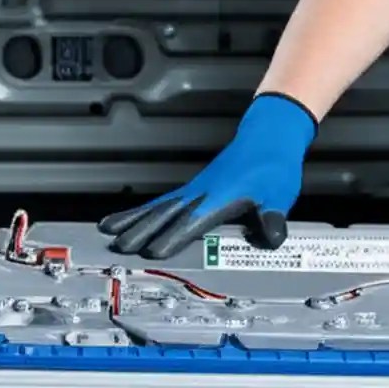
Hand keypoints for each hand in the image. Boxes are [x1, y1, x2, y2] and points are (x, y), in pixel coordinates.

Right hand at [98, 93, 316, 259]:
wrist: (268, 136)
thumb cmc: (271, 164)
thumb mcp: (280, 194)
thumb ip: (272, 218)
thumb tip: (271, 238)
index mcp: (219, 197)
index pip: (192, 221)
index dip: (173, 237)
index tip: (154, 252)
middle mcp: (201, 193)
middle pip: (165, 214)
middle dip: (141, 230)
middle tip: (119, 246)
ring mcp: (194, 189)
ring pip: (157, 206)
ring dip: (133, 220)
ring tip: (108, 231)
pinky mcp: (193, 189)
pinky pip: (161, 202)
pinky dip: (142, 211)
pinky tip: (129, 219)